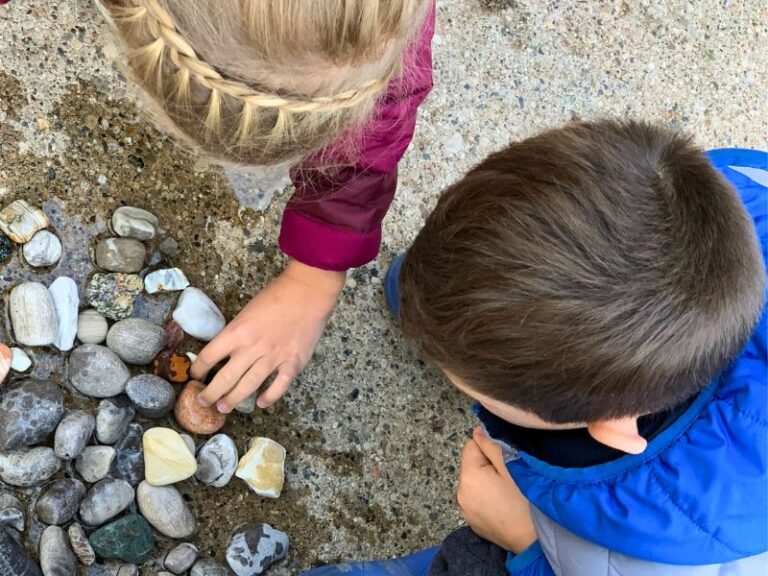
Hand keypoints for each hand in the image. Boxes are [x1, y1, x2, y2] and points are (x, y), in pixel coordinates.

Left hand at [191, 259, 344, 411]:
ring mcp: (274, 358)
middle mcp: (252, 347)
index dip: (198, 369)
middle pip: (225, 378)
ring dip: (233, 400)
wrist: (308, 291)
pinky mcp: (293, 363)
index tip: (196, 376)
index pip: (209, 356)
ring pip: (248, 386)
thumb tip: (228, 351)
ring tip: (223, 408)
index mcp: (237, 331)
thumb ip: (238, 333)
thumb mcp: (247, 311)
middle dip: (211, 394)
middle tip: (203, 402)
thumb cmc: (277, 295)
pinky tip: (260, 403)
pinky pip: (278, 387)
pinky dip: (268, 397)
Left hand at [457, 427, 536, 553]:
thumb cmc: (527, 503)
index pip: (471, 445)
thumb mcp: (512, 466)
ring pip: (475, 482)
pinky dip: (488, 498)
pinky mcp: (473, 522)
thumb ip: (491, 444)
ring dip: (488, 482)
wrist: (535, 542)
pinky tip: (505, 505)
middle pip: (472, 464)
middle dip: (489, 466)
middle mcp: (461, 493)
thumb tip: (478, 430)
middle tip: (511, 478)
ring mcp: (466, 510)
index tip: (507, 460)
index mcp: (468, 476)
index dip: (490, 448)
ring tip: (509, 492)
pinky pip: (478, 499)